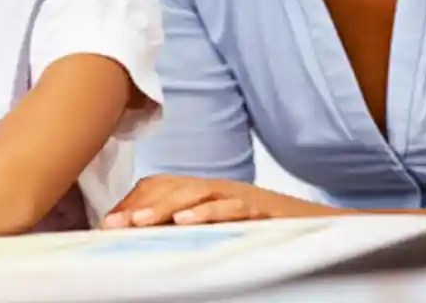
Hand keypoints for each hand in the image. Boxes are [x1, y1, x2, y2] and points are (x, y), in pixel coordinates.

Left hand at [103, 175, 337, 228]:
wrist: (317, 225)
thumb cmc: (262, 229)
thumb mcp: (216, 229)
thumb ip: (184, 230)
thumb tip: (143, 238)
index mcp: (202, 193)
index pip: (160, 187)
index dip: (133, 202)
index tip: (108, 224)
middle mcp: (217, 189)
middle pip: (172, 187)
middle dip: (140, 206)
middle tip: (113, 225)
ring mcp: (238, 195)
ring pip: (197, 193)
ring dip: (165, 207)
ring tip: (140, 222)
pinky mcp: (260, 208)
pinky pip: (232, 206)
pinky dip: (208, 212)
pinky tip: (187, 221)